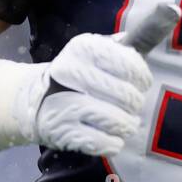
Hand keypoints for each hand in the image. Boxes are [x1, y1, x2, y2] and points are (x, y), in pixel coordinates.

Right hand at [34, 32, 154, 156]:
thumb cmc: (75, 78)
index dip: (141, 76)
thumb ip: (118, 49)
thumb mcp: (92, 55)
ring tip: (128, 124)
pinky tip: (114, 139)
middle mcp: (69, 70)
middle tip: (134, 107)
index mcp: (83, 48)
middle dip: (135, 103)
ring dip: (127, 125)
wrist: (35, 103)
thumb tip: (147, 38)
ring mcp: (62, 103)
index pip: (126, 62)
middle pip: (123, 93)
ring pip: (114, 119)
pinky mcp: (61, 131)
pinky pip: (101, 142)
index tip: (143, 83)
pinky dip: (113, 143)